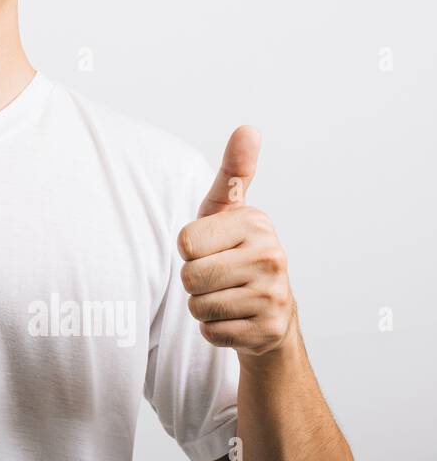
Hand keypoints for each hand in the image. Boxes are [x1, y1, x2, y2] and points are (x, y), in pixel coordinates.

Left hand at [178, 126, 295, 356]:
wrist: (271, 312)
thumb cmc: (235, 252)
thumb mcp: (228, 210)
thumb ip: (234, 171)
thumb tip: (247, 128)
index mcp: (256, 223)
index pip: (185, 242)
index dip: (189, 249)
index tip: (212, 248)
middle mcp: (272, 257)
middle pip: (190, 276)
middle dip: (193, 281)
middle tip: (218, 276)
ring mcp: (274, 296)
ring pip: (198, 306)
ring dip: (202, 306)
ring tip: (227, 296)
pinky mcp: (268, 331)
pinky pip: (210, 332)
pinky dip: (214, 330)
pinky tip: (235, 319)